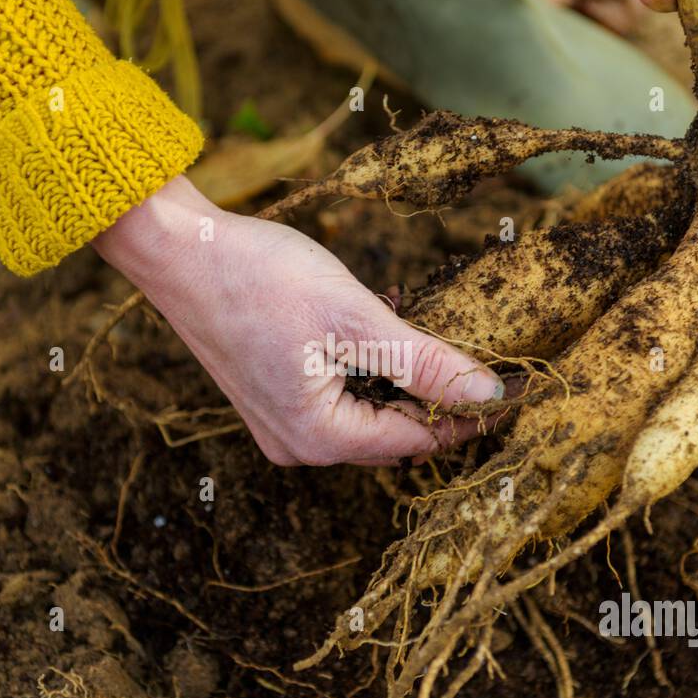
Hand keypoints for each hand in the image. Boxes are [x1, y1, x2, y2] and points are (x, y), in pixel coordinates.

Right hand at [95, 177, 504, 465]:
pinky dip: (365, 376)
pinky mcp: (270, 401)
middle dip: (434, 400)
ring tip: (422, 337)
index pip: (417, 439)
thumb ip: (424, 363)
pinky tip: (374, 335)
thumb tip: (488, 394)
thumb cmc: (261, 279)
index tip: (517, 392)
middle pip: (392, 434)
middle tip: (479, 359)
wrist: (180, 251)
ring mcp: (279, 426)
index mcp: (319, 437)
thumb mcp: (356, 319)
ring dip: (400, 385)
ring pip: (365, 418)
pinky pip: (336, 402)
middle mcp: (297, 446)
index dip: (470, 415)